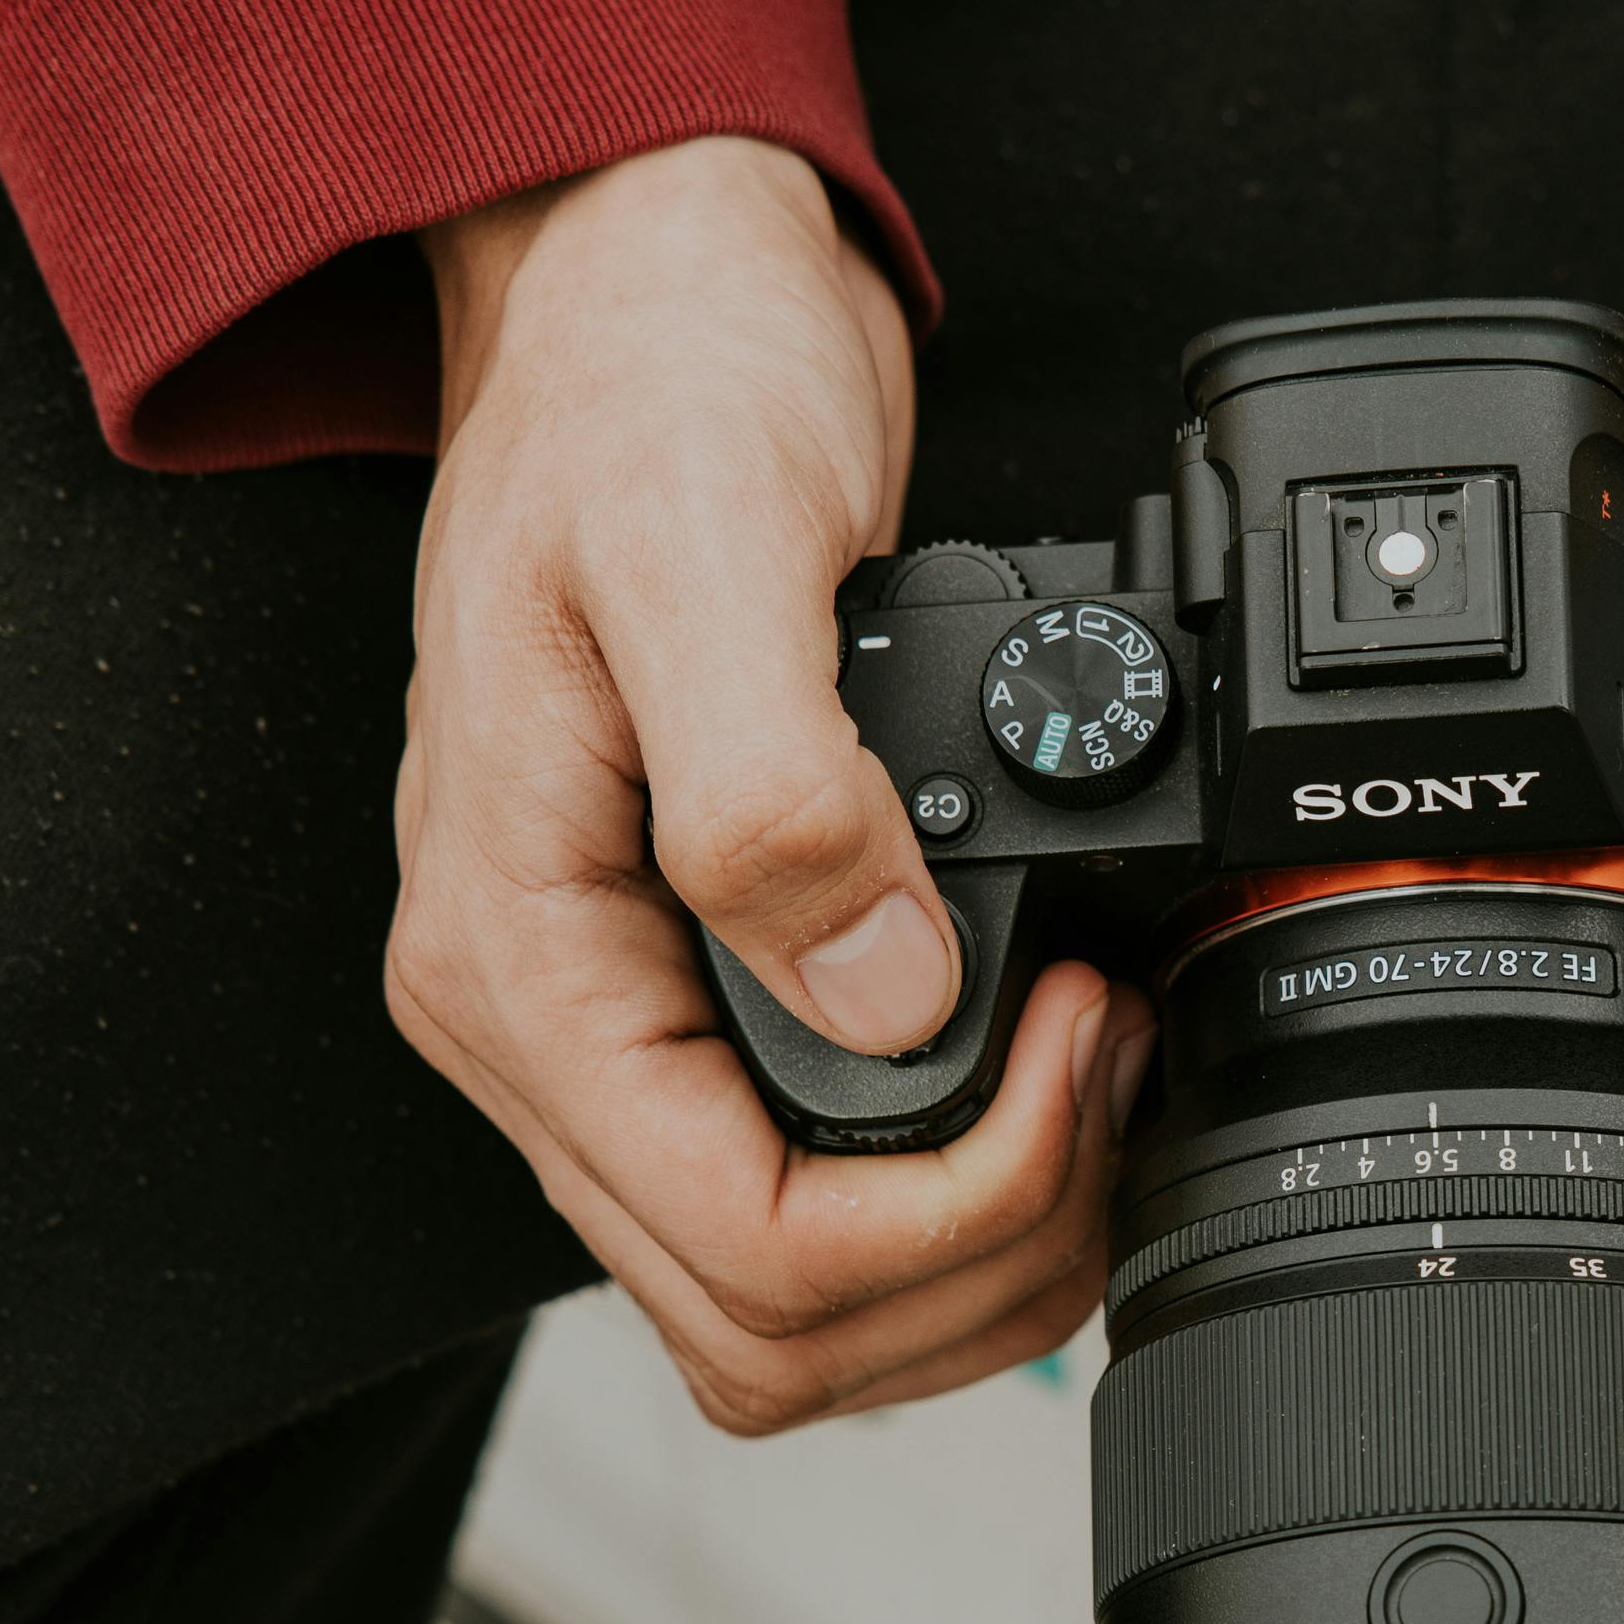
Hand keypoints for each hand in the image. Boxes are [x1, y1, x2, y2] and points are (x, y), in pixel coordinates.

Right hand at [388, 133, 1153, 1431]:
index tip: (1077, 1039)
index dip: (949, 1208)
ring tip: (1098, 1074)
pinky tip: (1047, 1073)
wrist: (650, 296)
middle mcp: (544, 1021)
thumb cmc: (652, 385)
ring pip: (786, 1304)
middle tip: (1110, 1073)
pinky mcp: (702, 993)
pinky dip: (950, 1196)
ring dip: (973, 1257)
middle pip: (763, 1327)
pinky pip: (808, 1202)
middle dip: (977, 1259)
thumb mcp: (709, 541)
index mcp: (514, 953)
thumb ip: (776, 782)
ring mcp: (619, 1019)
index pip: (739, 1243)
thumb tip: (882, 991)